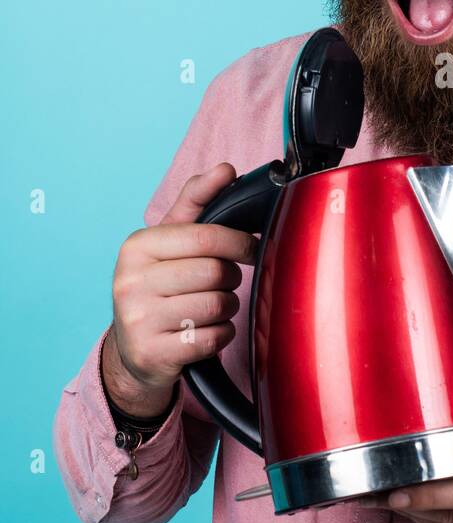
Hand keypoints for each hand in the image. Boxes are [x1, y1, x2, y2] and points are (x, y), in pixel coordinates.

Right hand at [103, 164, 257, 416]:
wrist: (132, 350)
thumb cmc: (157, 287)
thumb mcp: (168, 241)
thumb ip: (197, 201)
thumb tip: (225, 169)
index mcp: (137, 247)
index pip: (206, 237)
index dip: (239, 242)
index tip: (251, 248)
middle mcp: (131, 282)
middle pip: (216, 272)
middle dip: (231, 278)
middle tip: (223, 282)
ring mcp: (139, 320)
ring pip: (218, 305)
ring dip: (227, 307)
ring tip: (211, 307)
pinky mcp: (153, 354)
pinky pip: (214, 338)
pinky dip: (221, 334)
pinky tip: (205, 331)